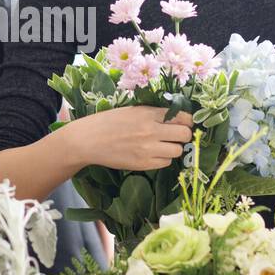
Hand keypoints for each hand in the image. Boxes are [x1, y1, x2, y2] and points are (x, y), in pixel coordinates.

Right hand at [79, 105, 193, 171]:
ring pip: (178, 151)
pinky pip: (166, 163)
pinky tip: (153, 153)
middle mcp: (151, 131)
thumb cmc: (108, 122)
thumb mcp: (132, 110)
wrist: (88, 140)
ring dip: (173, 148)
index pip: (182, 117)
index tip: (184, 123)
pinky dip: (163, 158)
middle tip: (176, 135)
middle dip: (183, 135)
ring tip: (162, 145)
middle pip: (185, 135)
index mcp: (148, 114)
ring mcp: (148, 149)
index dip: (186, 121)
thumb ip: (154, 113)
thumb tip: (176, 117)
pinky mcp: (143, 164)